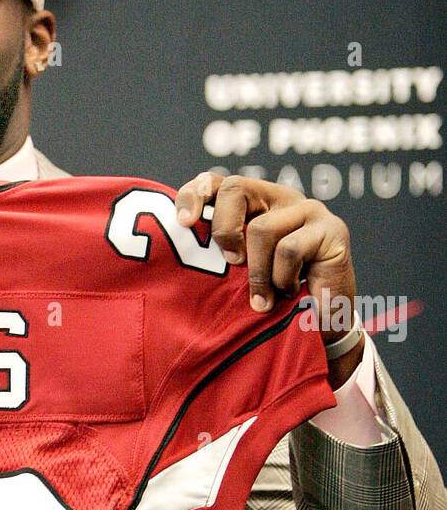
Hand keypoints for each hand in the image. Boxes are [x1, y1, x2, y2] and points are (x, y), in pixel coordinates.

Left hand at [174, 171, 363, 383]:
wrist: (321, 326)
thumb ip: (218, 255)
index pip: (217, 183)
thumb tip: (177, 247)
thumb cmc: (273, 299)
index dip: (194, 194)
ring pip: (261, 228)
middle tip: (231, 264)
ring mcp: (309, 211)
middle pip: (236, 188)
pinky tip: (288, 293)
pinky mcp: (332, 230)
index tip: (183, 223)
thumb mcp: (238, 275)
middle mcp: (280, 198)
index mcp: (254, 204)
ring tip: (264, 298)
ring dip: (257, 273)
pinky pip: (288, 250)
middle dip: (224, 230)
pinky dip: (281, 279)